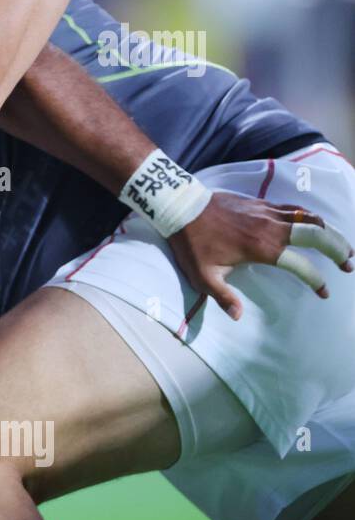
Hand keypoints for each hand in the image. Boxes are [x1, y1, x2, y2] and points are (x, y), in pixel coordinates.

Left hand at [169, 192, 353, 319]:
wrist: (181, 208)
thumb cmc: (191, 244)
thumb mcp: (203, 276)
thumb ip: (223, 297)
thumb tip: (237, 316)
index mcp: (262, 249)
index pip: (300, 265)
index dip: (315, 280)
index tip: (323, 292)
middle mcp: (272, 229)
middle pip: (317, 235)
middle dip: (337, 248)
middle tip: (348, 264)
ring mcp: (268, 213)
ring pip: (309, 219)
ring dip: (329, 231)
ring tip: (342, 245)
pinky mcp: (261, 203)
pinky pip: (294, 208)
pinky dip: (310, 216)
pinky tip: (316, 224)